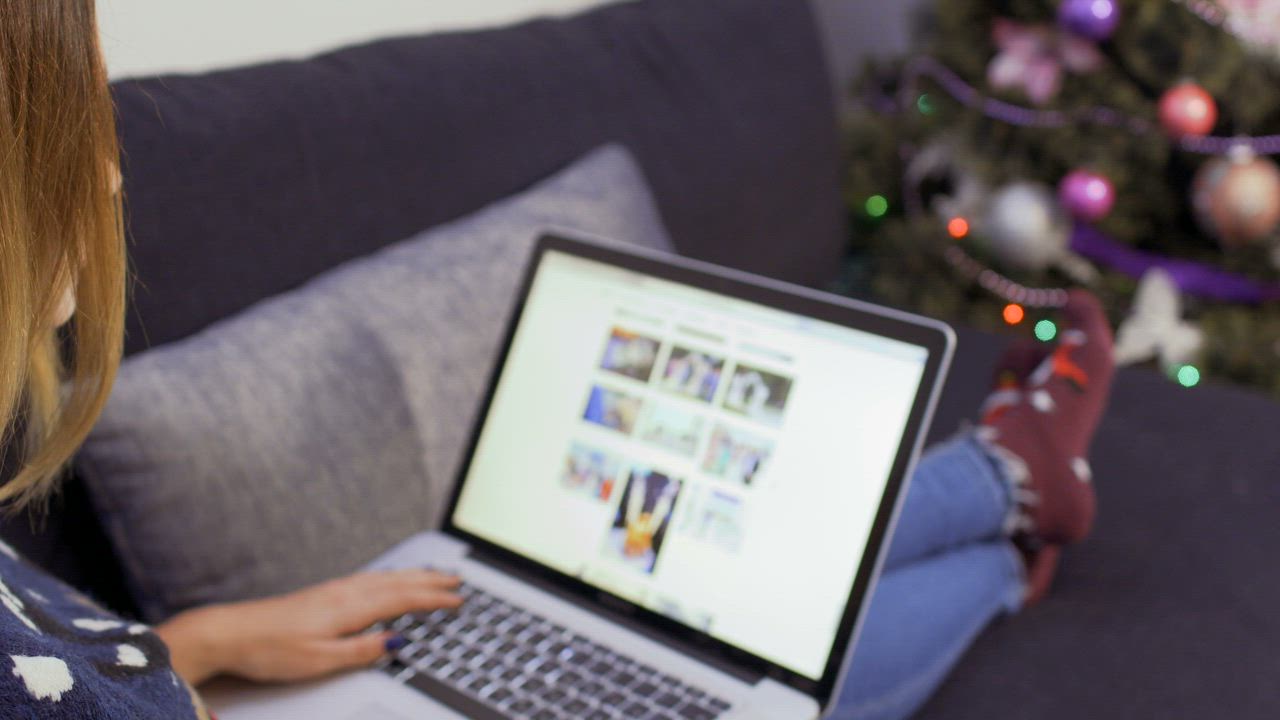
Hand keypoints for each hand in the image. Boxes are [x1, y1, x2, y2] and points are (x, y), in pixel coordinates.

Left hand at [156, 569, 462, 685]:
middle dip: (429, 581)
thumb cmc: (270, 648)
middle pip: (397, 583)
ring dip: (412, 576)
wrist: (231, 632)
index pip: (402, 600)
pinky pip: (369, 579)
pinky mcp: (323, 594)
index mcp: (349, 608)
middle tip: (456, 580)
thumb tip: (395, 642)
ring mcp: (333, 590)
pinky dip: (390, 577)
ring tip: (433, 575)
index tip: (457, 600)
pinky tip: (388, 581)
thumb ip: (361, 650)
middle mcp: (344, 593)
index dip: (432, 600)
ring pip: (384, 578)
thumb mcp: (319, 659)